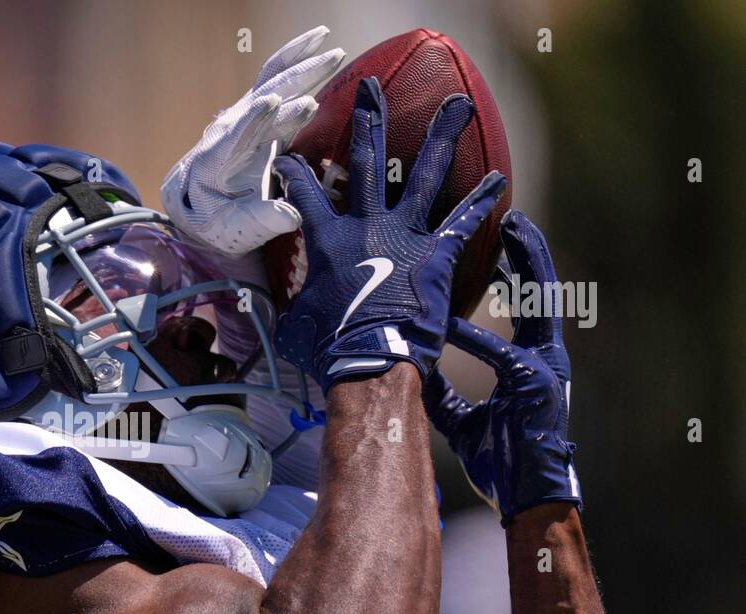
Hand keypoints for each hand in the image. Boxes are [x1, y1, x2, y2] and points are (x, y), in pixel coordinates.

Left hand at [160, 27, 344, 255]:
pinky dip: (298, 61)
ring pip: (271, 82)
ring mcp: (244, 119)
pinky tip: (321, 45)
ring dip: (300, 62)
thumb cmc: (218, 223)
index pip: (234, 137)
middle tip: (328, 63)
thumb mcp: (236, 231)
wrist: (202, 208)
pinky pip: (278, 81)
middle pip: (261, 99)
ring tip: (330, 43)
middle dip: (293, 81)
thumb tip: (293, 215)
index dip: (253, 120)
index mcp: (214, 162)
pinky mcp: (259, 114)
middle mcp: (228, 132)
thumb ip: (263, 222)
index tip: (271, 102)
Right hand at [272, 77, 505, 391]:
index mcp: (326, 241)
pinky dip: (480, 201)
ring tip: (458, 105)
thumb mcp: (295, 325)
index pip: (304, 191)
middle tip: (372, 87)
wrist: (370, 359)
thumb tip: (282, 315)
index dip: (294, 169)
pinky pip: (461, 221)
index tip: (289, 152)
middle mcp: (365, 226)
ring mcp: (403, 236)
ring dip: (441, 137)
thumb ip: (292, 307)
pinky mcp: (435, 255)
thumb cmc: (327, 348)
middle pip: (367, 161)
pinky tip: (498, 179)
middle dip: (369, 120)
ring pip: (423, 175)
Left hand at [423, 210, 581, 521]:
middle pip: (538, 292)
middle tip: (509, 217)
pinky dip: (477, 338)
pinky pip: (503, 355)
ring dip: (527, 266)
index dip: (510, 274)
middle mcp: (544, 357)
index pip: (521, 306)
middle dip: (526, 253)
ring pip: (540, 305)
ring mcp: (545, 370)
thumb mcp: (461, 417)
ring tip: (512, 231)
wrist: (525, 497)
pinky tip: (451, 323)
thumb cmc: (500, 458)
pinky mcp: (537, 387)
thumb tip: (408, 367)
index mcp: (531, 360)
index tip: (494, 243)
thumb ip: (440, 388)